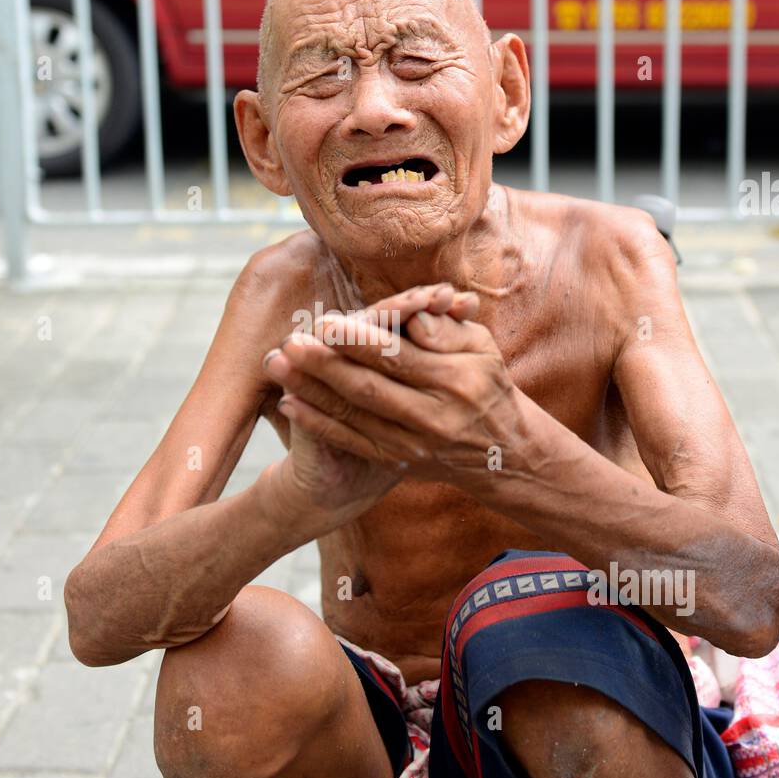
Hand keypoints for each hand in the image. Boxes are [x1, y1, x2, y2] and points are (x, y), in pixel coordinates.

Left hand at [262, 284, 521, 498]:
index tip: (326, 323)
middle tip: (290, 343)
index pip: (399, 357)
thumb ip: (447, 330)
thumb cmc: (486, 384)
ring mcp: (413, 444)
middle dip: (325, 366)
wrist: (501, 453)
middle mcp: (433, 417)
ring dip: (311, 392)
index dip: (360, 341)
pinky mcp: (397, 461)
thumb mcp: (482, 348)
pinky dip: (319, 424)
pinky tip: (289, 404)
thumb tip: (413, 317)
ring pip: (354, 416)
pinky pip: (352, 441)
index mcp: (455, 381)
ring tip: (277, 366)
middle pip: (369, 388)